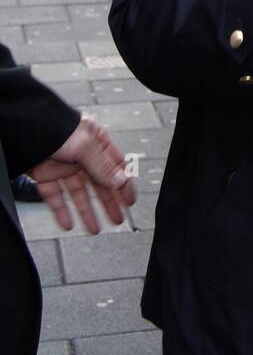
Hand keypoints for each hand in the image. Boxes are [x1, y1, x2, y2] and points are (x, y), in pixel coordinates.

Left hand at [27, 115, 135, 234]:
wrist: (22, 128)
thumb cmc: (53, 125)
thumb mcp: (84, 146)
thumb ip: (102, 166)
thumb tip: (121, 182)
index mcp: (95, 141)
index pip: (115, 167)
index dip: (123, 185)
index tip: (129, 202)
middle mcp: (80, 154)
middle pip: (98, 183)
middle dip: (107, 203)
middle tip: (116, 219)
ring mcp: (62, 166)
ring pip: (77, 193)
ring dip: (86, 211)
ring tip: (94, 229)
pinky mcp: (44, 175)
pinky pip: (55, 197)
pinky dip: (61, 211)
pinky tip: (68, 223)